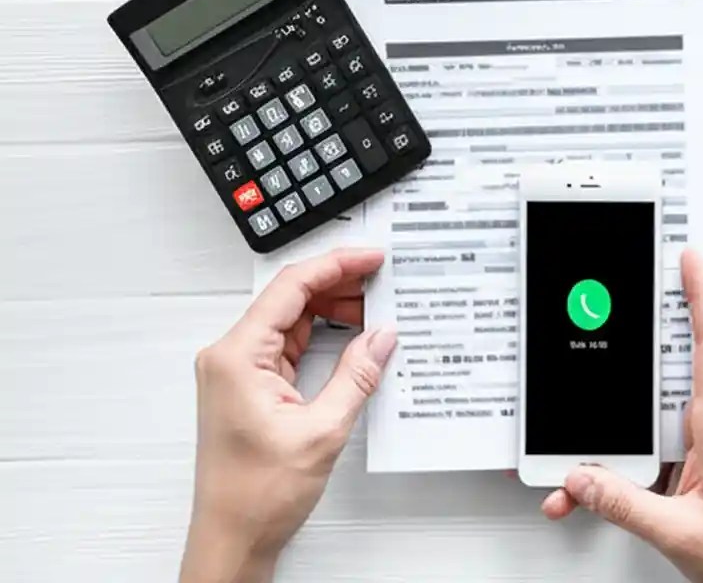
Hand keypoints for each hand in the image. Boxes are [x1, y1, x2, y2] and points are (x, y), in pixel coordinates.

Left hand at [180, 249, 396, 582]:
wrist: (232, 536)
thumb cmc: (255, 494)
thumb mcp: (321, 430)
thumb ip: (356, 376)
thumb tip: (380, 337)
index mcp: (236, 357)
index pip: (290, 289)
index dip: (336, 266)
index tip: (370, 257)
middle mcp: (230, 357)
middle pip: (289, 299)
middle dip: (338, 287)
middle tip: (382, 282)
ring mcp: (238, 371)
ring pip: (290, 321)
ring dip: (332, 312)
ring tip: (374, 311)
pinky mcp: (250, 386)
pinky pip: (288, 345)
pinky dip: (321, 337)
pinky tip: (351, 339)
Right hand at [541, 250, 702, 582]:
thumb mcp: (679, 535)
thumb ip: (624, 503)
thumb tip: (582, 477)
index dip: (700, 298)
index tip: (691, 260)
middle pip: (681, 372)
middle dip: (646, 347)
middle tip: (628, 303)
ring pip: (667, 417)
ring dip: (631, 426)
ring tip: (593, 438)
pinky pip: (672, 448)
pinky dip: (639, 461)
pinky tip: (614, 480)